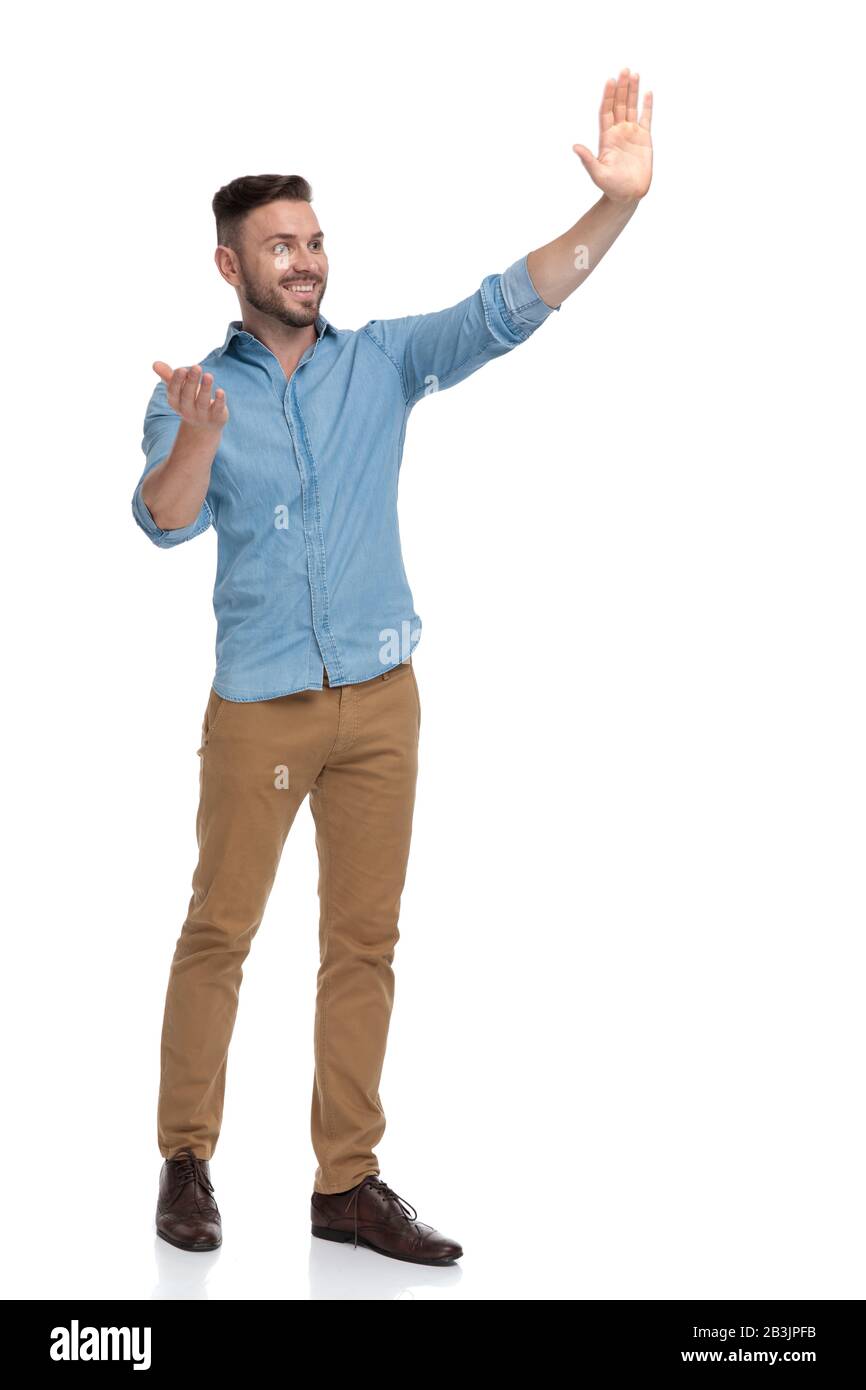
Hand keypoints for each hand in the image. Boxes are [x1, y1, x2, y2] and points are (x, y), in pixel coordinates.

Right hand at [152, 360, 228, 430]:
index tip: (182, 369)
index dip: (177, 381)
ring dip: (205, 388)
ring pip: (202, 402)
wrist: (204, 427)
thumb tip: (155, 363)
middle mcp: (187, 410)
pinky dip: (219, 401)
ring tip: (208, 375)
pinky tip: (220, 391)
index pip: (174, 392)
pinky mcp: (216, 417)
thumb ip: (168, 376)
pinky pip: (217, 409)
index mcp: (176, 402)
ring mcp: (202, 415)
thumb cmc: (190, 401)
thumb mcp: (179, 389)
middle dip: (191, 381)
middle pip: (188, 396)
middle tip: (196, 367)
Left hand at [572, 68, 652, 202]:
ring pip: (631, 107)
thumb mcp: (597, 173)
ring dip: (633, 91)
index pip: (606, 111)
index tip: (610, 81)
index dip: (608, 96)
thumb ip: (587, 160)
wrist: (628, 195)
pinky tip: (647, 93)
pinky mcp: (644, 138)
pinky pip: (646, 118)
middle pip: (619, 104)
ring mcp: (631, 133)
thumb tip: (574, 147)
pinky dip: (647, 106)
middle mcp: (618, 131)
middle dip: (621, 87)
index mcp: (606, 137)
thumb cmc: (611, 187)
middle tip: (624, 70)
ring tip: (635, 74)